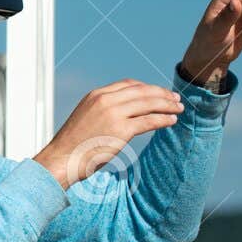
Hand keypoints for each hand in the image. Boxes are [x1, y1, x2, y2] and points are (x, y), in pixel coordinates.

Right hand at [35, 80, 183, 189]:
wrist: (62, 158)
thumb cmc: (73, 144)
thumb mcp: (85, 118)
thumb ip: (102, 111)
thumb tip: (120, 115)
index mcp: (96, 95)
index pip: (128, 84)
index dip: (146, 87)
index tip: (157, 93)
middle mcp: (105, 100)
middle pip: (142, 90)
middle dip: (161, 93)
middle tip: (175, 98)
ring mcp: (113, 113)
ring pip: (148, 103)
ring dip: (166, 104)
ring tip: (178, 108)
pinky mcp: (121, 129)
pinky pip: (149, 120)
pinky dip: (163, 119)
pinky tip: (171, 121)